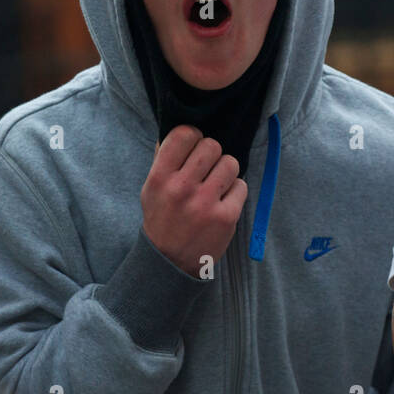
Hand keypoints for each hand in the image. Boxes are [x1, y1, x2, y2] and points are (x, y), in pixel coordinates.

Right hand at [141, 125, 247, 277]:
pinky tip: (223, 202)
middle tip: (206, 169)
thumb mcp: (151, 189)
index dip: (193, 136)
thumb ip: (164, 160)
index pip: (184, 134)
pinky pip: (242, 185)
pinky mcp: (226, 216)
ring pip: (230, 163)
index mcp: (159, 178)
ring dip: (226, 172)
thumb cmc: (162, 219)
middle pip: (212, 145)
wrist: (169, 262)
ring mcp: (205, 203)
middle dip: (212, 155)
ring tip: (216, 185)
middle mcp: (181, 188)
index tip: (193, 147)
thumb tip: (184, 132)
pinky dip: (235, 192)